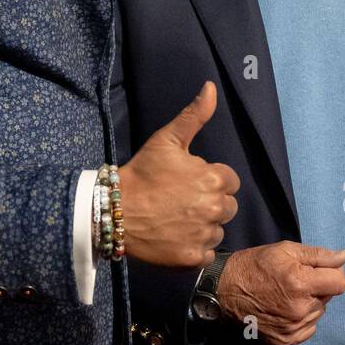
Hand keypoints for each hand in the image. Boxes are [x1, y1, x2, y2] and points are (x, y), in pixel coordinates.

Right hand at [118, 81, 239, 267]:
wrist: (115, 210)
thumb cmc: (142, 172)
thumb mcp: (167, 140)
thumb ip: (194, 115)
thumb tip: (211, 87)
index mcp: (213, 178)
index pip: (229, 181)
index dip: (210, 180)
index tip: (188, 182)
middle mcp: (214, 207)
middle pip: (227, 207)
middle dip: (210, 203)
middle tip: (181, 201)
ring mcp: (204, 234)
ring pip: (218, 230)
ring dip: (204, 226)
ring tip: (177, 218)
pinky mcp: (193, 257)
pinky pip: (208, 253)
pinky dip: (196, 247)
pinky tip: (177, 237)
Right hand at [217, 241, 344, 344]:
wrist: (225, 290)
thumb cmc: (254, 265)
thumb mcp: (285, 250)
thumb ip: (318, 254)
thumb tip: (344, 256)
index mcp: (300, 283)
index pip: (339, 283)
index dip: (332, 273)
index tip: (319, 269)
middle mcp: (299, 309)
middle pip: (328, 298)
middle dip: (318, 287)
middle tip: (297, 279)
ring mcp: (292, 327)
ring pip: (318, 313)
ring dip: (310, 303)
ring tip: (288, 293)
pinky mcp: (285, 339)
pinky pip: (308, 329)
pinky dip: (302, 319)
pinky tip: (285, 308)